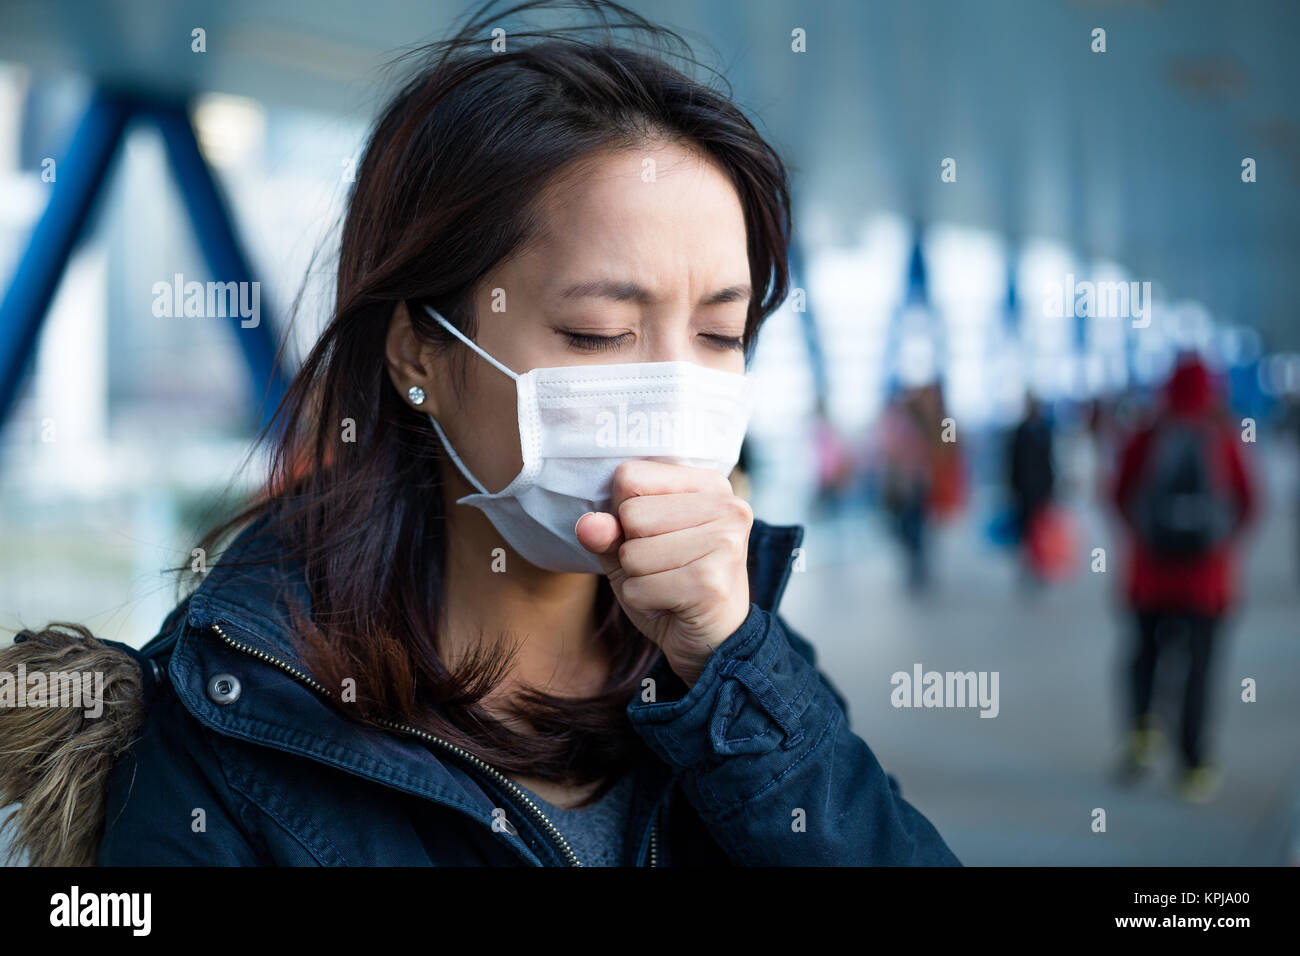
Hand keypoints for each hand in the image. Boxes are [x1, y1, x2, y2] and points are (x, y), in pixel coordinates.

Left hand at [575, 460, 753, 687]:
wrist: (713, 642)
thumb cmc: (673, 584)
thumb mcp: (633, 549)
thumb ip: (607, 530)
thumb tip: (588, 526)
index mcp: (709, 484)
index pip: (631, 476)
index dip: (624, 512)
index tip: (655, 534)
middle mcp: (727, 506)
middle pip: (632, 513)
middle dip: (632, 550)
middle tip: (666, 567)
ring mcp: (724, 543)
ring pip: (633, 553)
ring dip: (638, 579)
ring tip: (669, 585)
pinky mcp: (711, 582)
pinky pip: (640, 587)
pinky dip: (643, 602)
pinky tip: (673, 605)